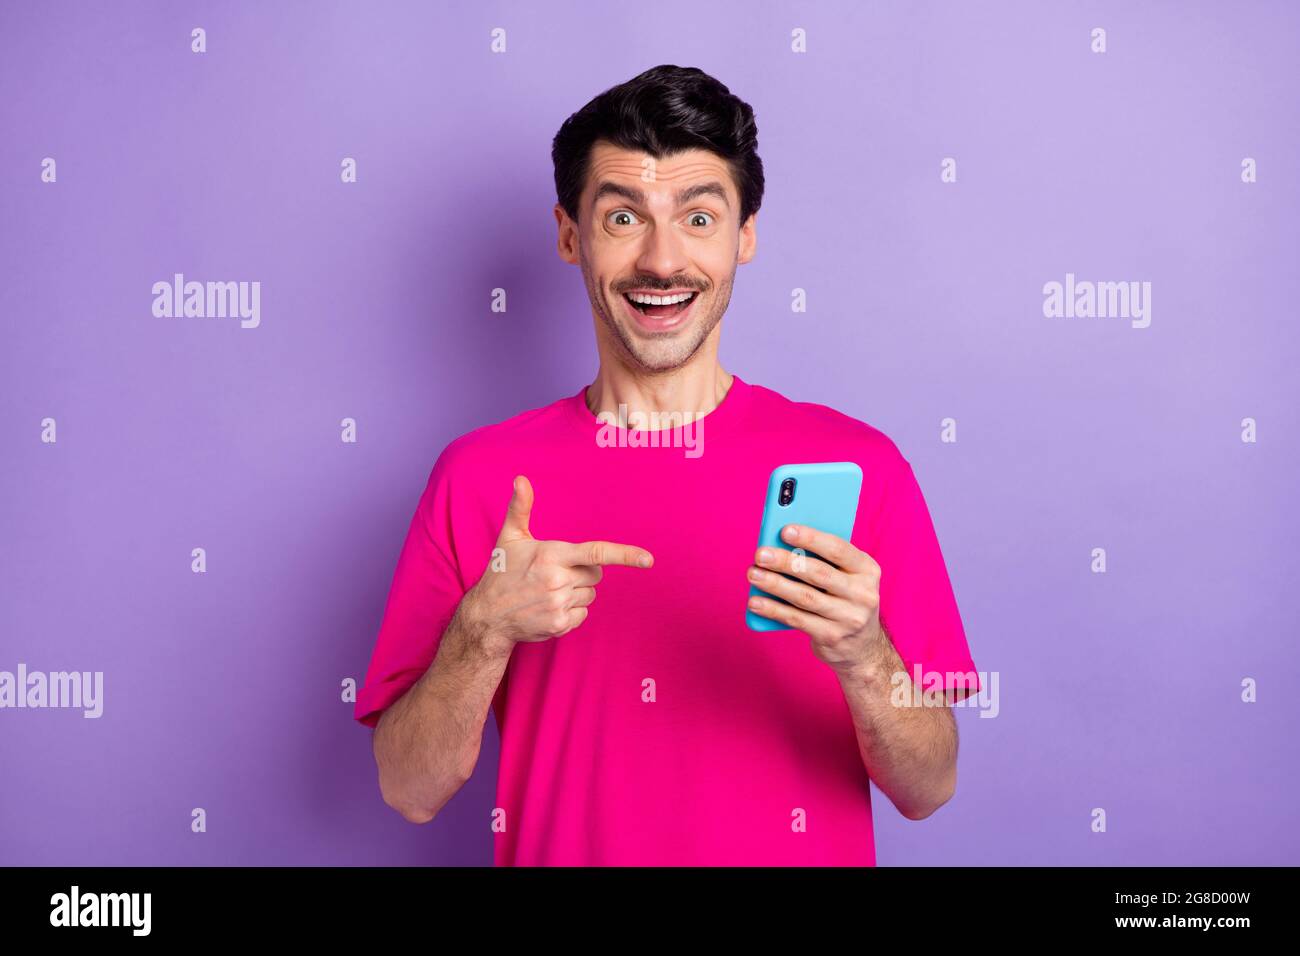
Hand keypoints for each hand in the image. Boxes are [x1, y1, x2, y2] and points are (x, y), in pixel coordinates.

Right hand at [460, 475, 653, 655]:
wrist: (487, 616)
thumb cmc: (501, 571)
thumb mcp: (509, 538)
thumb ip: (520, 507)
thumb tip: (521, 479)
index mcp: (551, 555)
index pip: (595, 553)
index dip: (624, 555)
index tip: (648, 559)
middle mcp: (557, 581)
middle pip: (596, 574)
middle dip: (584, 572)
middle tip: (557, 572)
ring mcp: (559, 605)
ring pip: (590, 594)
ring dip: (577, 592)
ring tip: (549, 591)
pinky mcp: (560, 625)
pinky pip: (583, 614)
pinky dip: (571, 611)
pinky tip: (549, 607)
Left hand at [745, 524, 889, 676]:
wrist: (862, 647)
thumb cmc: (845, 598)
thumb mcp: (847, 577)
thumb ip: (824, 561)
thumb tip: (782, 545)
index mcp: (867, 569)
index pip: (838, 549)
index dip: (811, 538)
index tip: (785, 530)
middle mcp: (862, 594)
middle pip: (819, 573)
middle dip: (786, 562)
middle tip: (760, 554)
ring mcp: (849, 618)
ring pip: (805, 597)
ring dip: (775, 584)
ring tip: (753, 574)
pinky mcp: (832, 636)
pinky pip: (797, 620)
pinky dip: (773, 610)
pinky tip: (755, 602)